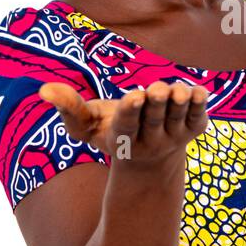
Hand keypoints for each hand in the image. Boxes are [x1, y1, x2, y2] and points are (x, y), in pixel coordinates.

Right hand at [37, 80, 208, 165]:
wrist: (149, 156)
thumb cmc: (110, 129)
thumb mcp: (86, 123)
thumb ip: (68, 108)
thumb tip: (44, 90)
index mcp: (123, 138)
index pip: (128, 125)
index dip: (131, 111)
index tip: (134, 95)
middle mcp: (150, 141)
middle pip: (154, 121)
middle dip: (156, 105)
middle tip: (157, 89)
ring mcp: (173, 137)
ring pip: (177, 119)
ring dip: (180, 105)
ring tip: (179, 90)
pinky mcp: (193, 129)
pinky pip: (198, 118)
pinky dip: (200, 106)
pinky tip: (201, 92)